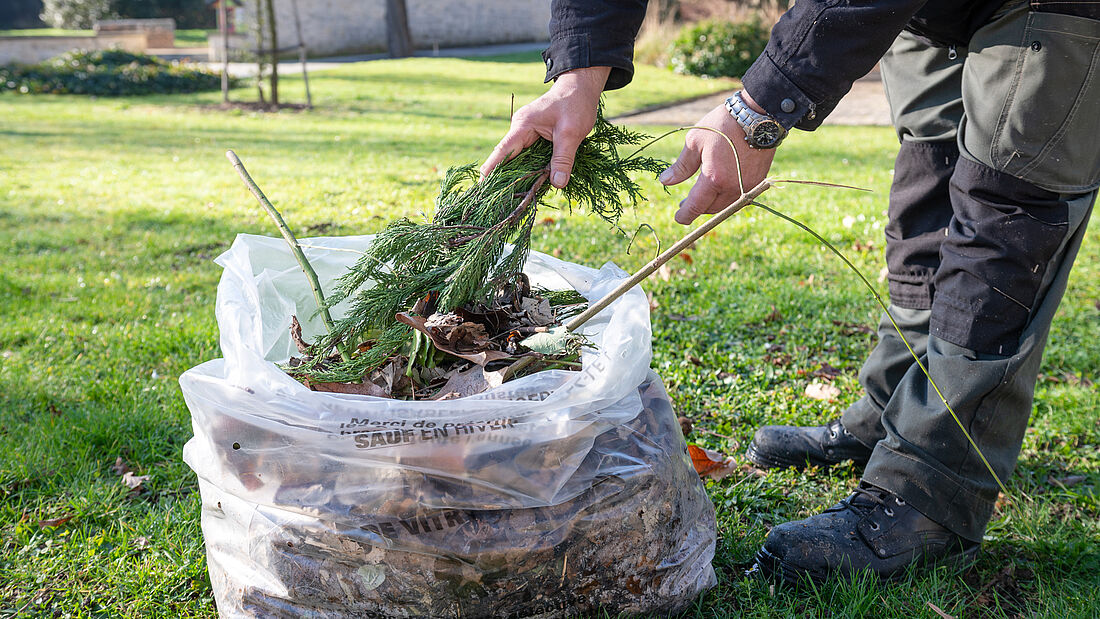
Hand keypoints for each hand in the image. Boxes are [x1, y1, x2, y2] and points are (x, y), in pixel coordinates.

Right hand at [480, 66, 611, 187]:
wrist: (581, 87)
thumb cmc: (575, 105)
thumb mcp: (571, 133)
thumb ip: (564, 159)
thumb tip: (557, 184)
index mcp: (523, 125)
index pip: (502, 151)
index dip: (491, 169)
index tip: (481, 186)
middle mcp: (520, 129)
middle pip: (508, 158)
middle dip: (505, 178)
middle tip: (501, 201)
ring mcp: (527, 133)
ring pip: (520, 158)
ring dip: (520, 175)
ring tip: (514, 198)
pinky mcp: (535, 136)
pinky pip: (530, 155)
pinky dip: (531, 168)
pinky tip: (532, 184)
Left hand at [659, 92, 776, 224]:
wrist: (757, 117)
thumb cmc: (722, 126)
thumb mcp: (695, 142)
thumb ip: (681, 166)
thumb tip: (665, 181)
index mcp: (713, 179)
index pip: (696, 207)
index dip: (685, 215)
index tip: (678, 218)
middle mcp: (732, 188)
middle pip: (711, 209)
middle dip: (697, 208)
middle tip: (685, 203)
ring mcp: (747, 186)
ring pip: (726, 205)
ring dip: (712, 203)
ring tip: (701, 196)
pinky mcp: (757, 181)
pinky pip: (739, 197)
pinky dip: (727, 197)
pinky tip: (719, 188)